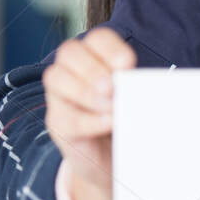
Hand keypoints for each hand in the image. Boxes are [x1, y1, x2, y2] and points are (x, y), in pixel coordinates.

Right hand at [42, 27, 135, 199]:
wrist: (112, 160)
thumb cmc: (125, 122)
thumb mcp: (134, 101)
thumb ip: (134, 89)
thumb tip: (143, 86)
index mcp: (93, 58)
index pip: (96, 39)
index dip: (111, 49)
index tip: (127, 66)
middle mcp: (70, 71)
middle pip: (70, 52)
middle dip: (94, 70)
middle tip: (113, 89)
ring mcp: (58, 97)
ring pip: (57, 78)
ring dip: (87, 93)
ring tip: (112, 107)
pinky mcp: (57, 124)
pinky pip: (65, 116)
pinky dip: (90, 120)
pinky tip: (108, 123)